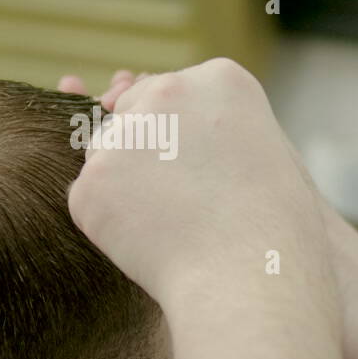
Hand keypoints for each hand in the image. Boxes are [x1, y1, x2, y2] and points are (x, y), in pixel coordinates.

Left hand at [67, 58, 335, 311]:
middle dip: (147, 157)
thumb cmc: (268, 226)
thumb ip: (204, 123)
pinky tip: (152, 244)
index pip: (171, 96)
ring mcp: (126, 135)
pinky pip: (89, 200)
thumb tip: (123, 101)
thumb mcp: (256, 150)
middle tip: (189, 206)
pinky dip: (110, 227)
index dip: (182, 142)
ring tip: (177, 227)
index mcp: (220, 78)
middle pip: (131, 116)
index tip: (206, 178)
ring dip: (126, 191)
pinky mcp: (93, 181)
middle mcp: (168, 92)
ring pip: (106, 157)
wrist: (253, 280)